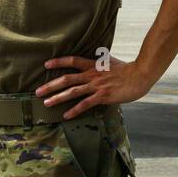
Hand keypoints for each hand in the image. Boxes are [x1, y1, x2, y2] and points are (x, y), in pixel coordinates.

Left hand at [36, 53, 152, 118]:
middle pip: (67, 78)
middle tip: (38, 91)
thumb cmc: (128, 69)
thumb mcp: (111, 62)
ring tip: (46, 103)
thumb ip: (100, 63)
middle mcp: (92, 74)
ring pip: (72, 92)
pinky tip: (66, 115)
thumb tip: (95, 60)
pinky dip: (74, 110)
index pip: (73, 61)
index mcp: (94, 65)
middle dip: (51, 85)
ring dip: (57, 97)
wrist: (140, 75)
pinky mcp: (102, 96)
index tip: (46, 64)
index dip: (59, 62)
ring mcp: (96, 85)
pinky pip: (85, 104)